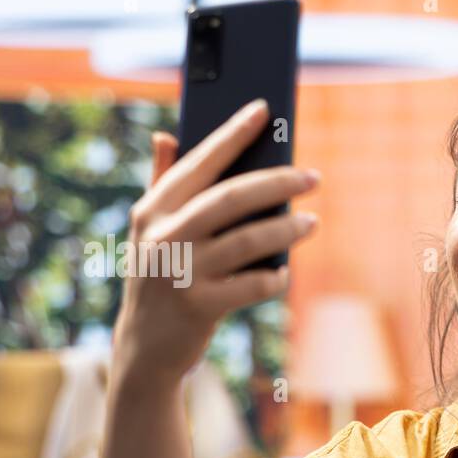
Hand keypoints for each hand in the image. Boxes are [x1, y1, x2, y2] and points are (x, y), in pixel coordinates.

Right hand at [112, 99, 319, 388]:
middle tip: (312, 177)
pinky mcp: (200, 306)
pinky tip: (284, 274)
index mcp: (152, 209)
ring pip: (249, 240)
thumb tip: (167, 134)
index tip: (264, 110)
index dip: (232, 134)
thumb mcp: (149, 232)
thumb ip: (161, 184)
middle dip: (277, 182)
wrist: (144, 347)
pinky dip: (274, 278)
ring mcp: (182, 272)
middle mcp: (164, 236)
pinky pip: (253, 285)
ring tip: (312, 222)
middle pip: (232, 197)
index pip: (199, 162)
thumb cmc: (158, 278)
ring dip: (287, 229)